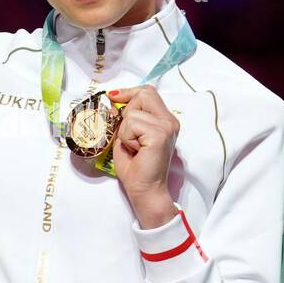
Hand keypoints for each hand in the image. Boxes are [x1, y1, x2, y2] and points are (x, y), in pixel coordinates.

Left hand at [108, 85, 179, 228]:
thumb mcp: (128, 136)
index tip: (114, 97)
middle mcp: (169, 121)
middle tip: (128, 134)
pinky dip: (126, 137)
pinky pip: (131, 124)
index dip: (129, 92)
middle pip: (144, 94)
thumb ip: (127, 118)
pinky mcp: (159, 134)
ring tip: (133, 146)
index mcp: (165, 120)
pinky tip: (135, 150)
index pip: (148, 92)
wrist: (145, 190)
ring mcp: (166, 126)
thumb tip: (114, 100)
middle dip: (127, 110)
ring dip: (125, 130)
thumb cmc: (136, 168)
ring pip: (133, 111)